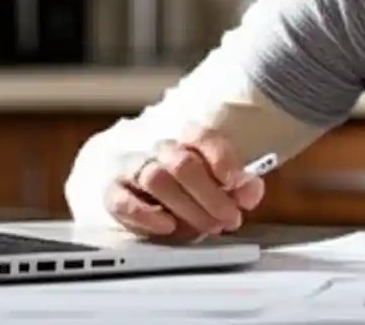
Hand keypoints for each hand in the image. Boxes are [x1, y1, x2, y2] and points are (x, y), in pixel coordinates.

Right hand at [103, 126, 265, 240]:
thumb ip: (242, 188)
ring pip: (155, 178)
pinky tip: (167, 225)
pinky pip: (121, 199)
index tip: (236, 181)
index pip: (201, 137)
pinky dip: (145, 214)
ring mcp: (135, 169)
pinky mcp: (114, 192)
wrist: (150, 199)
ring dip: (185, 207)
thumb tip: (249, 191)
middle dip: (210, 195)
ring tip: (205, 227)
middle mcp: (161, 151)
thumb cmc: (193, 193)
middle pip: (183, 163)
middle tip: (228, 219)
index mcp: (188, 141)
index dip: (220, 158)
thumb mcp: (223, 191)